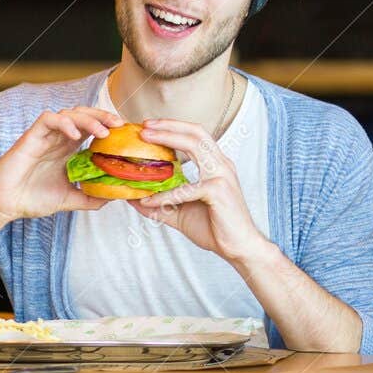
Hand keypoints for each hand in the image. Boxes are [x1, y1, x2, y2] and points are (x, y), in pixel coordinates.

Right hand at [0, 106, 123, 221]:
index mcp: (68, 149)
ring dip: (88, 119)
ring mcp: (45, 137)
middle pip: (84, 115)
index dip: (109, 126)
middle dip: (104, 116)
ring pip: (69, 113)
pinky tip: (74, 135)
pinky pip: (48, 120)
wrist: (5, 205)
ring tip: (103, 131)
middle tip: (119, 125)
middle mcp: (59, 139)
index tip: (125, 134)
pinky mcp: (30, 138)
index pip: (93, 128)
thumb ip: (91, 198)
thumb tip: (115, 197)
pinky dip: (64, 123)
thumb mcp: (70, 199)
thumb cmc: (33, 199)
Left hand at [131, 119, 272, 265]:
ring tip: (145, 139)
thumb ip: (160, 203)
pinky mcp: (218, 191)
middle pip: (196, 132)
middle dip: (169, 125)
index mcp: (216, 166)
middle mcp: (221, 165)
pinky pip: (185, 189)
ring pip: (195, 146)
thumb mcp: (181, 213)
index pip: (197, 136)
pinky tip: (148, 201)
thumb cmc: (215, 228)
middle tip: (144, 126)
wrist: (239, 247)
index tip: (149, 126)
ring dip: (168, 138)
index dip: (173, 127)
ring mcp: (221, 176)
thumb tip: (133, 199)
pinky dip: (164, 194)